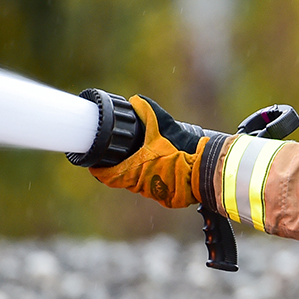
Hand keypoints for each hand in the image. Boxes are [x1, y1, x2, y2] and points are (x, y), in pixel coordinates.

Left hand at [90, 96, 209, 208]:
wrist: (205, 169)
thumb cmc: (183, 150)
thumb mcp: (164, 126)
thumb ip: (148, 112)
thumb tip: (135, 100)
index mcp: (135, 170)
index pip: (107, 175)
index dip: (98, 169)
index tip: (94, 163)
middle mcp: (142, 185)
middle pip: (122, 179)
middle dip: (119, 168)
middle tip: (117, 156)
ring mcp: (154, 193)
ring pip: (138, 183)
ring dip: (137, 173)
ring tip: (142, 160)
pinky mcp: (167, 198)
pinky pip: (154, 188)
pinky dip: (153, 178)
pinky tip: (159, 168)